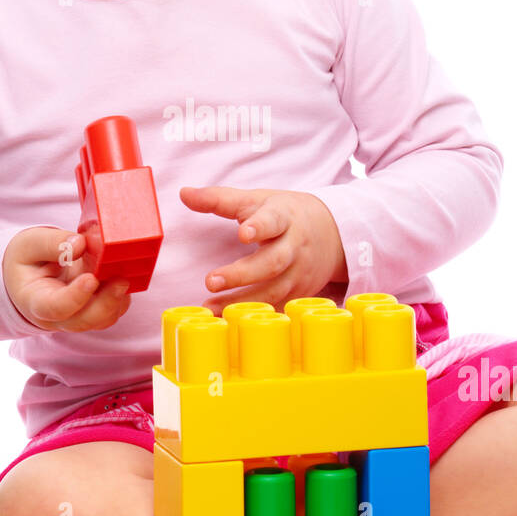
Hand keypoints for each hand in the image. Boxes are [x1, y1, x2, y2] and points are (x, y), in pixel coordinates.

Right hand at [2, 227, 130, 331]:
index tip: (91, 279)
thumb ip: (52, 244)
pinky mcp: (94, 309)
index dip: (75, 297)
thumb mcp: (29, 245)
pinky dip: (121, 296)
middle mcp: (58, 317)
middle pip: (84, 321)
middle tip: (121, 280)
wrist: (29, 274)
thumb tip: (81, 244)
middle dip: (106, 303)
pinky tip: (123, 274)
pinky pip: (112, 310)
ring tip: (123, 274)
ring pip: (102, 319)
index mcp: (36, 302)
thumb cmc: (27, 260)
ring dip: (117, 300)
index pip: (56, 308)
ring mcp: (78, 316)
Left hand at [179, 186, 346, 311]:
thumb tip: (184, 193)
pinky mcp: (298, 293)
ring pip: (273, 290)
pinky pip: (277, 307)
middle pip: (271, 262)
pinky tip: (230, 322)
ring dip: (241, 301)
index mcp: (283, 217)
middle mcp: (293, 246)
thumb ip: (220, 199)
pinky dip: (255, 316)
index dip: (259, 227)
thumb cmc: (285, 214)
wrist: (332, 233)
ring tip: (210, 306)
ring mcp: (298, 273)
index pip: (273, 220)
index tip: (243, 234)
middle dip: (242, 274)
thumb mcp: (257, 199)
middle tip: (210, 281)